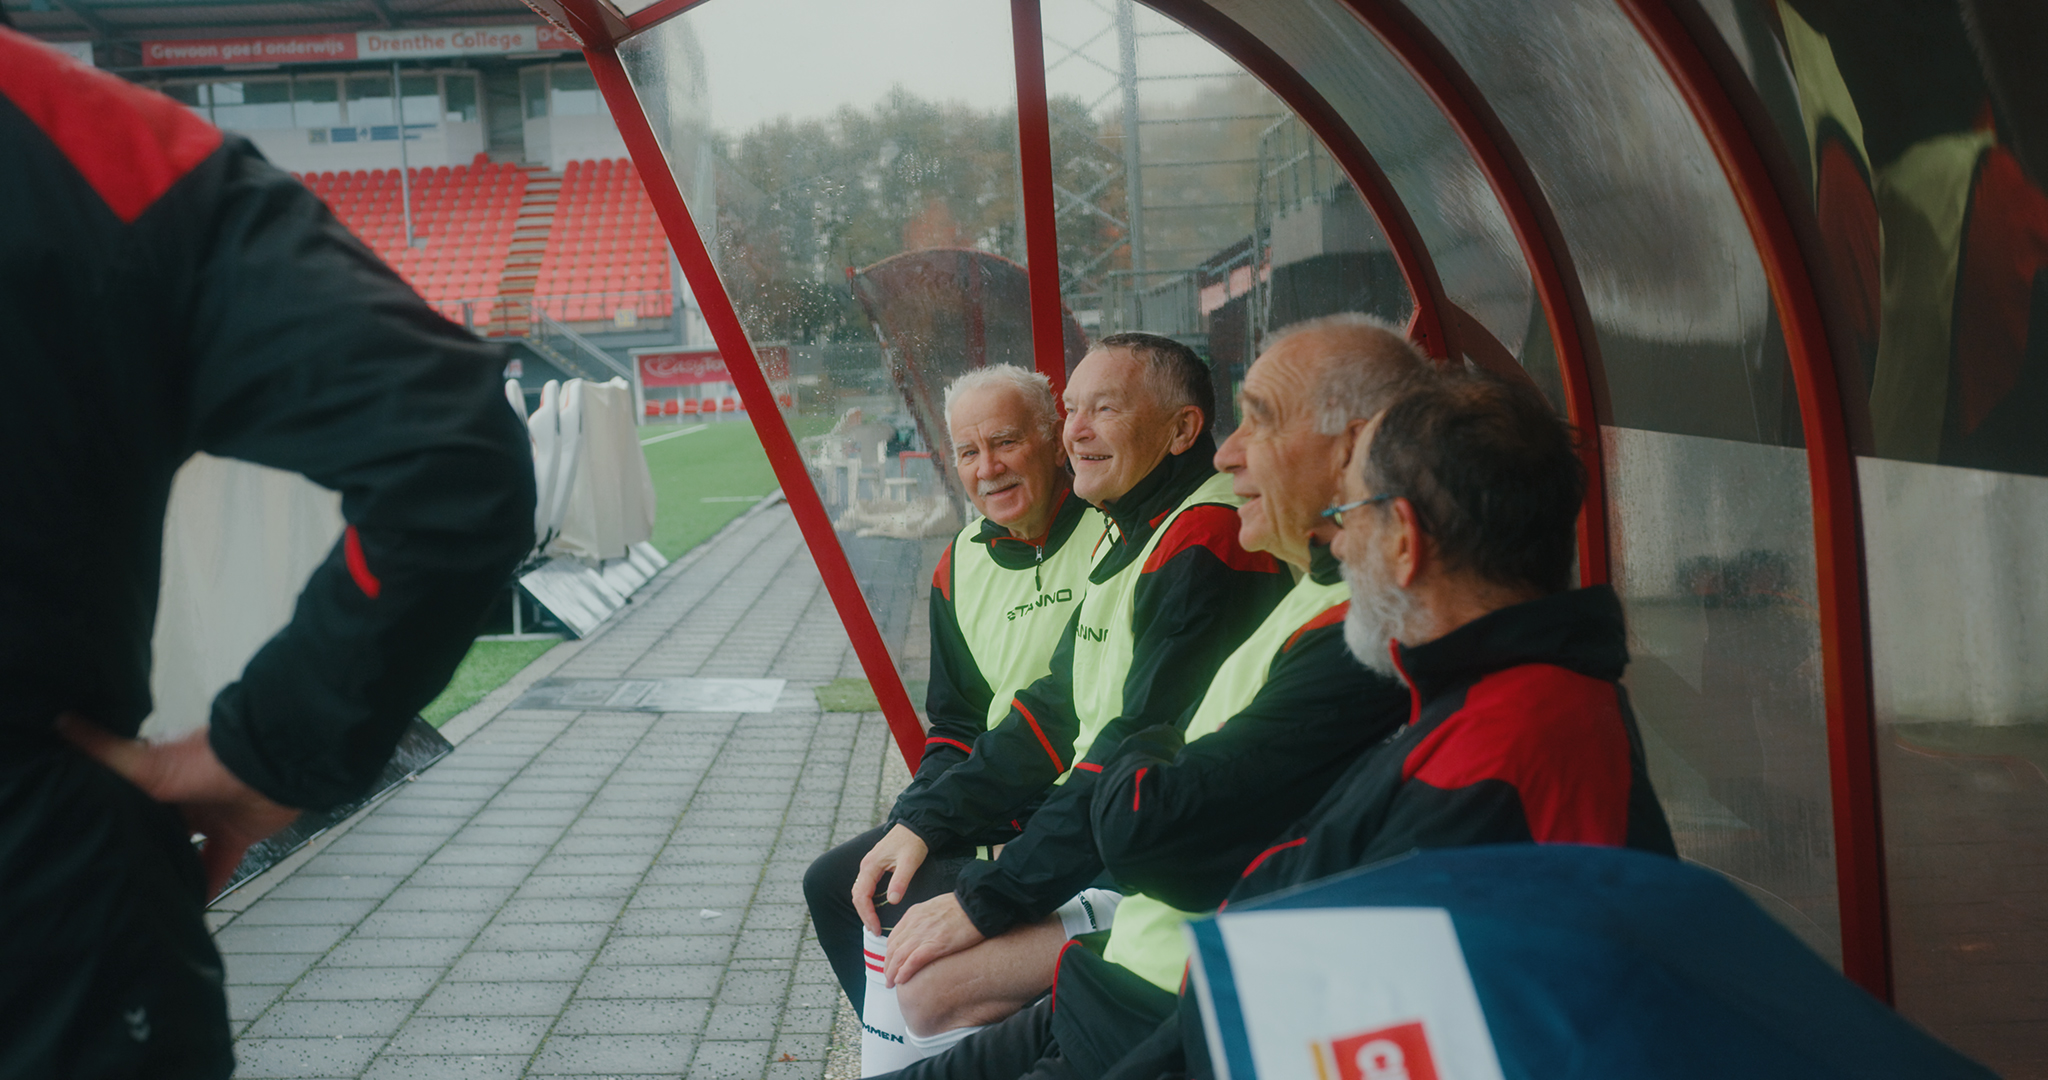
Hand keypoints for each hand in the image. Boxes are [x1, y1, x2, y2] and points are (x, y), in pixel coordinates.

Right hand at [56, 715, 299, 895]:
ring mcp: (210, 815)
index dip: (105, 811)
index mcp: (158, 775)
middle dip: (137, 844)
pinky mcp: (236, 834)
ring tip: (142, 892)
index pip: (124, 795)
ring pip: (183, 847)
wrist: (274, 768)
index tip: (79, 834)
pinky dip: (208, 884)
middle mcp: (183, 796)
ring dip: (169, 866)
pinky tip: (193, 904)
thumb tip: (59, 721)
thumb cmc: (210, 760)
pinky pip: (219, 864)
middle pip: (153, 825)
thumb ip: (104, 750)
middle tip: (109, 872)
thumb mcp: (148, 761)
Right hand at [851, 823, 929, 933]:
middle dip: (864, 915)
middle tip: (875, 931)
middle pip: (857, 896)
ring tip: (875, 924)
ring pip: (860, 892)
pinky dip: (868, 901)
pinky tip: (877, 909)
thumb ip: (900, 881)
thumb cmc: (913, 842)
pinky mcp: (875, 866)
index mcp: (870, 866)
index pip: (862, 896)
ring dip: (865, 909)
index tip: (877, 928)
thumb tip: (892, 901)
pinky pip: (866, 887)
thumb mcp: (910, 862)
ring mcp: (869, 866)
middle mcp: (866, 866)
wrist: (916, 825)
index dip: (867, 915)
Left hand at [883, 892, 985, 987]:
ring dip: (893, 972)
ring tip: (891, 983)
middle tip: (888, 978)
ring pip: (899, 956)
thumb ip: (925, 920)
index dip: (889, 954)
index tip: (890, 964)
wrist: (978, 904)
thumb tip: (924, 934)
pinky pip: (913, 960)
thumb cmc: (964, 907)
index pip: (894, 937)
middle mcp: (914, 923)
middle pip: (893, 948)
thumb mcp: (936, 908)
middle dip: (888, 966)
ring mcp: (924, 933)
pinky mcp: (935, 944)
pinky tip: (901, 980)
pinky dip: (905, 971)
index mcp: (914, 914)